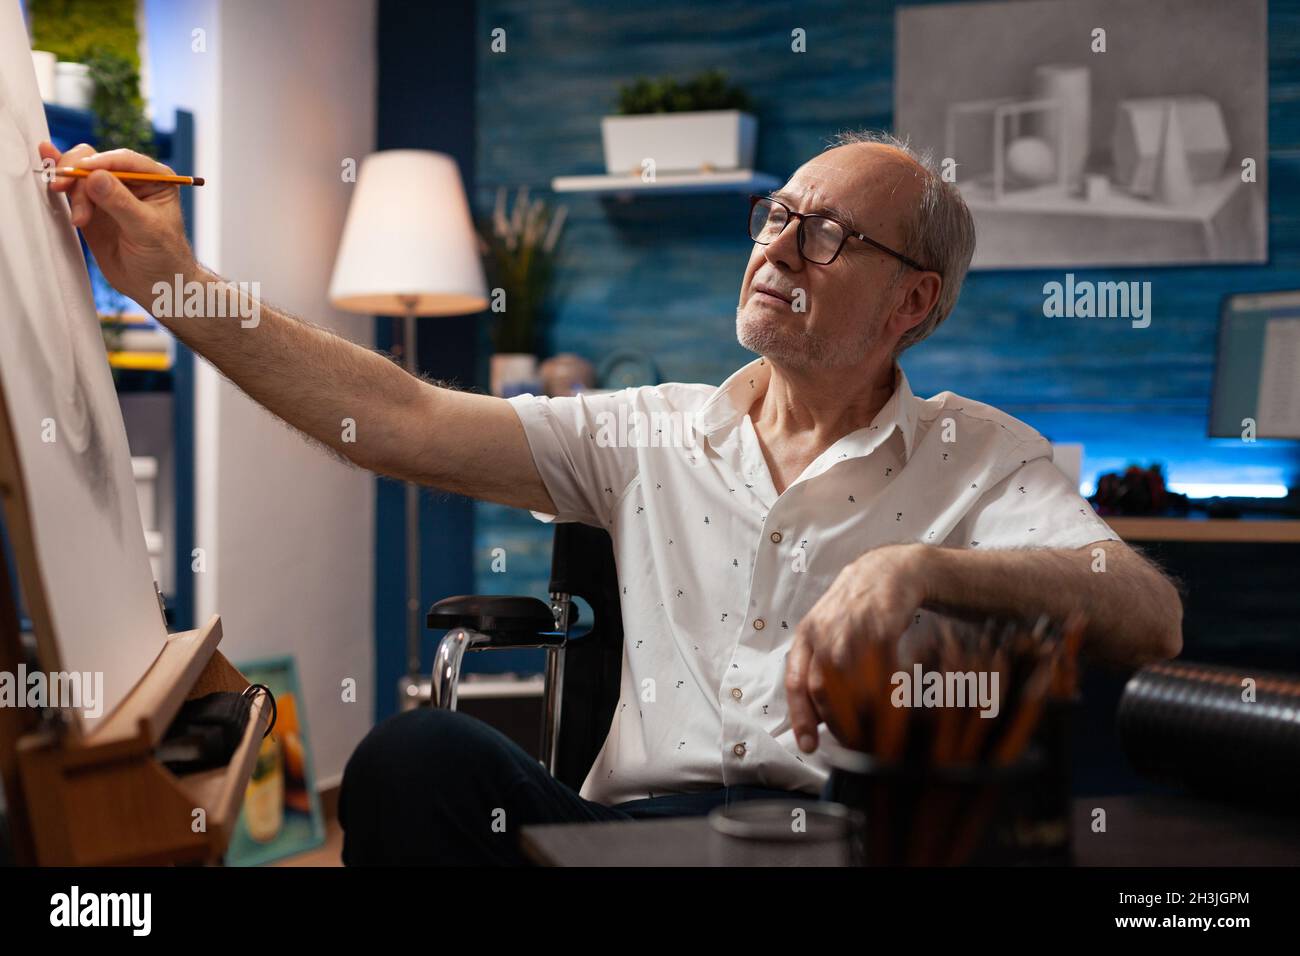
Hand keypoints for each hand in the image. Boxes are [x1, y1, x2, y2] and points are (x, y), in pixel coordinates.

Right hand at [39, 142, 196, 307]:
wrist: (155, 285)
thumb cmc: (164, 257)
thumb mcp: (146, 230)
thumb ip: (120, 203)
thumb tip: (94, 176)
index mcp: (156, 179)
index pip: (123, 160)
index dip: (98, 162)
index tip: (79, 170)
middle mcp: (132, 181)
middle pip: (97, 162)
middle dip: (79, 174)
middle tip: (62, 188)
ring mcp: (110, 193)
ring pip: (81, 175)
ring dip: (72, 192)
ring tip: (79, 221)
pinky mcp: (93, 206)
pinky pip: (74, 188)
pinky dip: (62, 182)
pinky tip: (48, 171)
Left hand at [784, 543, 928, 752]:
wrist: (888, 571)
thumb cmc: (856, 610)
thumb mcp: (828, 633)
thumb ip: (818, 670)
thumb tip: (813, 718)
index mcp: (806, 636)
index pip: (795, 683)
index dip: (801, 718)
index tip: (808, 746)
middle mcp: (823, 631)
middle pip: (821, 687)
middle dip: (834, 722)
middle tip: (850, 742)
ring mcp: (851, 626)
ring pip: (849, 682)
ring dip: (861, 711)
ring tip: (873, 729)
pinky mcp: (881, 623)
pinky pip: (881, 667)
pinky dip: (888, 689)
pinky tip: (895, 701)